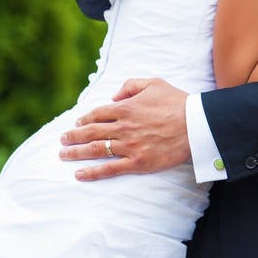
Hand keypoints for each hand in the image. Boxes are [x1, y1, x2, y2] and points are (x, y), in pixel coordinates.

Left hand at [59, 79, 190, 180]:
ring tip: (62, 155)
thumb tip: (114, 97)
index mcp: (126, 108)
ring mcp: (129, 146)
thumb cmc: (177, 103)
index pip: (97, 114)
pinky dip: (93, 172)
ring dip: (76, 153)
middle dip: (73, 136)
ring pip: (96, 150)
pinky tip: (79, 174)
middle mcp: (123, 127)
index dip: (84, 119)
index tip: (77, 123)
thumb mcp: (154, 83)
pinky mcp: (137, 163)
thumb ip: (131, 86)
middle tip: (62, 140)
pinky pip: (110, 169)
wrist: (195, 125)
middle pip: (91, 132)